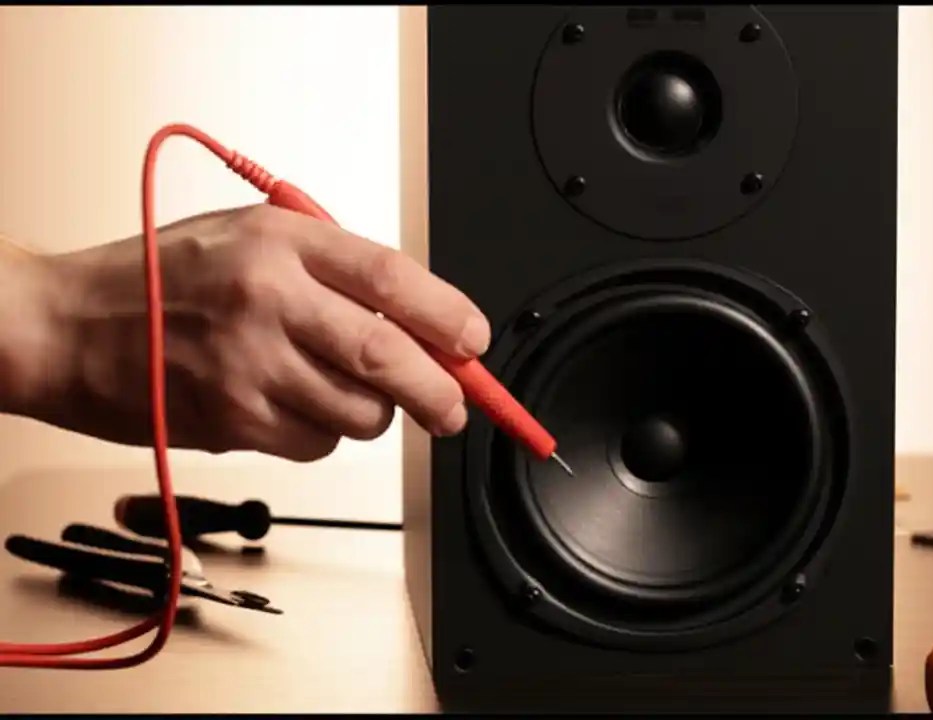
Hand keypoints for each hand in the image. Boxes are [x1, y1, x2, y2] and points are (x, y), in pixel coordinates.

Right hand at [7, 204, 489, 461]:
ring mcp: (249, 365)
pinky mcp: (231, 420)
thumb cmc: (159, 279)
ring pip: (359, 413)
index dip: (447, 315)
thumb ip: (331, 269)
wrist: (64, 327)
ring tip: (342, 391)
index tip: (473, 342)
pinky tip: (290, 406)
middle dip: (441, 392)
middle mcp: (268, 299)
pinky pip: (315, 443)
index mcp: (280, 242)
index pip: (391, 278)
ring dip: (373, 415)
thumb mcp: (249, 237)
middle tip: (455, 406)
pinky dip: (322, 433)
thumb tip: (418, 320)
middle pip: (389, 357)